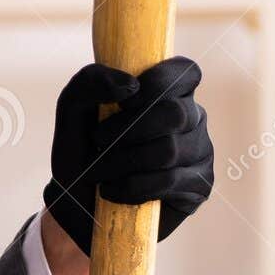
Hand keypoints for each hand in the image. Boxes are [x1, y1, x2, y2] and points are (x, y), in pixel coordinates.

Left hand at [43, 56, 213, 253]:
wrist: (78, 202)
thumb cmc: (81, 149)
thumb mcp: (74, 107)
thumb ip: (92, 80)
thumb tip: (130, 85)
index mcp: (170, 92)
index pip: (185, 72)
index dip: (157, 83)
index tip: (123, 102)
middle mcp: (192, 119)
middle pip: (174, 113)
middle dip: (127, 130)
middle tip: (98, 141)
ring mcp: (200, 152)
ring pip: (168, 150)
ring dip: (121, 162)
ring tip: (98, 171)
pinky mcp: (199, 186)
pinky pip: (169, 181)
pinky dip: (131, 186)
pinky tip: (111, 190)